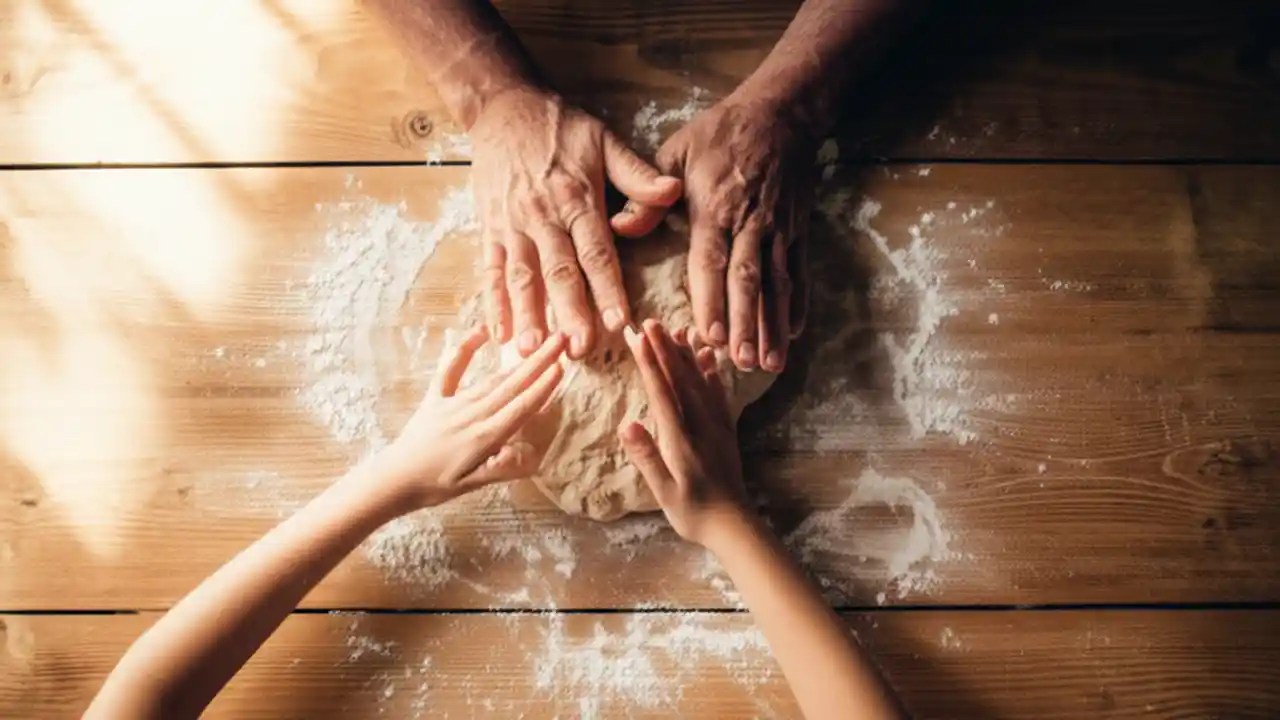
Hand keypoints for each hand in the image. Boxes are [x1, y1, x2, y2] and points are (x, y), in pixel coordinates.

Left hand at [370, 327, 565, 508]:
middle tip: (561, 339)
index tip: (561, 366)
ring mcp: (454, 403)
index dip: (542, 388)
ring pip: (492, 378)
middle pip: (512, 386)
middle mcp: (472, 414)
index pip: (520, 408)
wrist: (393, 479)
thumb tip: (531, 455)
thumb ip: (501, 468)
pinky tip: (480, 331)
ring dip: (517, 360)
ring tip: (539, 342)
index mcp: (483, 436)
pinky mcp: (436, 398)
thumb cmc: (434, 486)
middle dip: (538, 362)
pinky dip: (464, 350)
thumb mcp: (470, 486)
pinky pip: (451, 370)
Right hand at [470, 87, 682, 359]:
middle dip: (569, 312)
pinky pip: (490, 269)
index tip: (619, 321)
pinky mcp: (489, 229)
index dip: (607, 287)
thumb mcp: (603, 140)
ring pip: (521, 276)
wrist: (501, 108)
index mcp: (577, 198)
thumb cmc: (559, 127)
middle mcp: (543, 216)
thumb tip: (673, 190)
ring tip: (533, 349)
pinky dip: (492, 303)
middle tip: (579, 349)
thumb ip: (636, 173)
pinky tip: (498, 334)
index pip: (596, 251)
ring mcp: (512, 225)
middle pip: (558, 271)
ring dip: (527, 314)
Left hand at [618, 94, 815, 372]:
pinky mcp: (797, 231)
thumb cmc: (719, 135)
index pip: (712, 261)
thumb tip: (618, 227)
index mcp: (714, 209)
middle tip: (740, 362)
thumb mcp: (675, 152)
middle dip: (745, 325)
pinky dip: (799, 303)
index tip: (709, 334)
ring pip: (777, 285)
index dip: (712, 299)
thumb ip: (647, 195)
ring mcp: (778, 230)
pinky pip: (800, 272)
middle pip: (748, 281)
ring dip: (773, 326)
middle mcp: (749, 225)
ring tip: (770, 363)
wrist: (780, 113)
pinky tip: (795, 332)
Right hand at [618, 320, 751, 546]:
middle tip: (651, 322)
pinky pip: (718, 395)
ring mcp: (716, 426)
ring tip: (676, 329)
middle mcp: (700, 425)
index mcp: (681, 439)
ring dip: (686, 355)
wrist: (734, 525)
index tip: (639, 337)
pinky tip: (707, 359)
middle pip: (681, 379)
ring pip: (700, 382)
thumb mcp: (664, 493)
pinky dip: (711, 373)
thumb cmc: (693, 514)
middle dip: (665, 349)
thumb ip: (648, 458)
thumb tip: (626, 425)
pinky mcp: (725, 432)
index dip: (650, 362)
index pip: (663, 392)